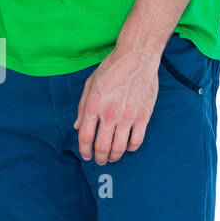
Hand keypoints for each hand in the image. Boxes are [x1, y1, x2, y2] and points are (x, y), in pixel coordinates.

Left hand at [73, 45, 159, 164]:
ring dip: (114, 156)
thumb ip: (81, 107)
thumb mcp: (89, 84)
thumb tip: (76, 126)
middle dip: (99, 158)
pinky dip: (130, 148)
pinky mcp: (143, 117)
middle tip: (100, 161)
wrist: (136, 59)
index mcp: (93, 105)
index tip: (86, 155)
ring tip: (112, 158)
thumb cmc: (111, 69)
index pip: (85, 136)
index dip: (84, 150)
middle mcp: (109, 114)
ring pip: (119, 148)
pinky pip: (137, 141)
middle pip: (102, 146)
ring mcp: (127, 117)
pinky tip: (127, 147)